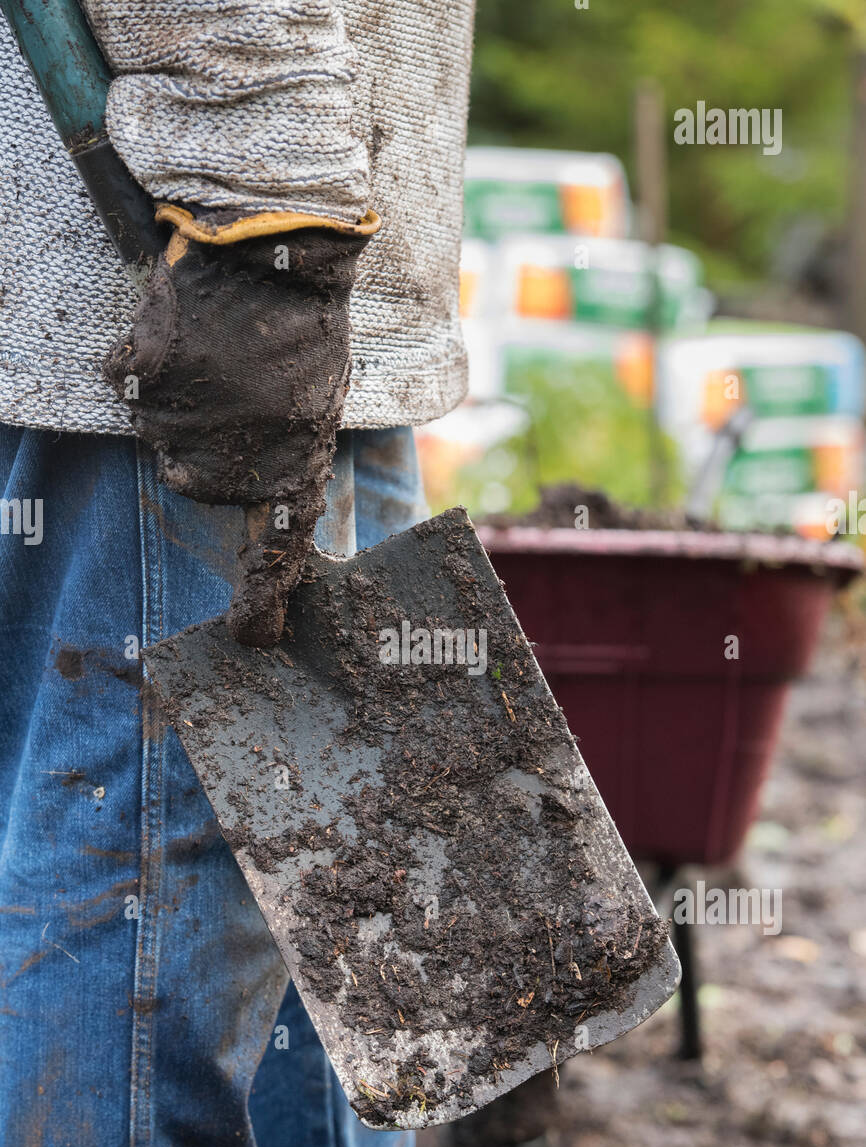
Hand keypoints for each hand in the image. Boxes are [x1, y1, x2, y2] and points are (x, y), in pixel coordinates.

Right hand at [104, 207, 376, 644]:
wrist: (279, 245)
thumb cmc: (304, 322)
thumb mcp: (317, 399)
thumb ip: (284, 452)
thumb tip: (251, 494)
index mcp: (289, 463)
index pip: (278, 550)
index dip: (262, 600)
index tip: (252, 638)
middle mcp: (234, 456)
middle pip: (189, 478)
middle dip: (202, 442)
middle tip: (234, 388)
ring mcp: (186, 419)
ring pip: (156, 429)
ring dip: (176, 397)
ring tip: (217, 350)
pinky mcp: (148, 374)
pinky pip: (128, 378)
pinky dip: (144, 358)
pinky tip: (182, 330)